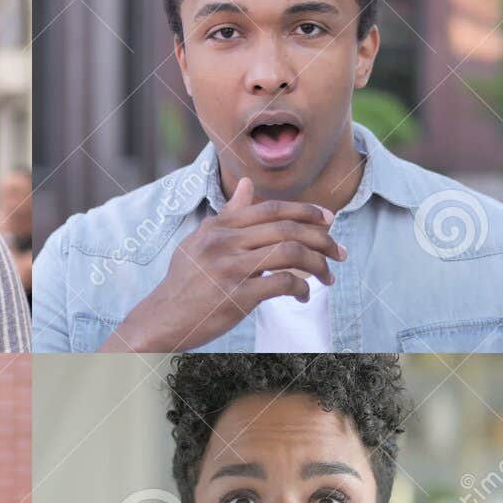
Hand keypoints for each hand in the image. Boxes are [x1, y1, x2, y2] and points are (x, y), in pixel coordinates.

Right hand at [101, 178, 343, 351]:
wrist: (162, 318)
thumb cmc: (185, 282)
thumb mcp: (201, 241)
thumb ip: (229, 214)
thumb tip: (246, 184)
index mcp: (220, 226)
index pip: (273, 209)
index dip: (307, 211)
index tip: (330, 220)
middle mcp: (225, 241)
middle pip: (288, 228)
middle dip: (322, 239)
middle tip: (340, 253)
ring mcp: (230, 268)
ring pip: (290, 253)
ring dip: (317, 264)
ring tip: (328, 277)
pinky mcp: (236, 296)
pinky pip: (282, 284)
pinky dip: (301, 289)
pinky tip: (304, 296)